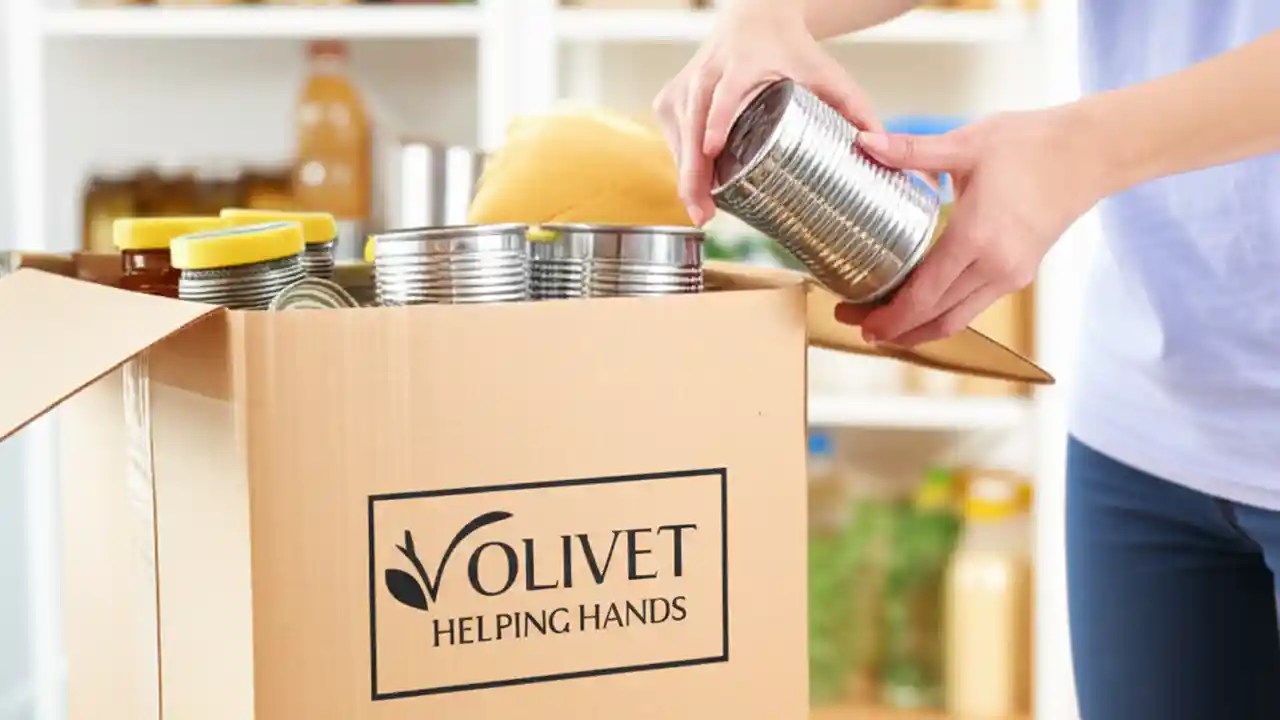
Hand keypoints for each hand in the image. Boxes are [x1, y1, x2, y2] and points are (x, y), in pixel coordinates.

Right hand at [653, 6, 881, 225]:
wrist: (754, 19)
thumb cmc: (790, 50)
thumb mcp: (826, 72)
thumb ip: (854, 107)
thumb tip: (879, 147)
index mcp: (743, 63)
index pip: (724, 94)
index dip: (716, 122)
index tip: (711, 150)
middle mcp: (707, 71)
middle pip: (691, 123)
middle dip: (693, 171)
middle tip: (703, 211)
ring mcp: (684, 84)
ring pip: (678, 135)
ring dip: (686, 175)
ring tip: (701, 210)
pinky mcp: (670, 96)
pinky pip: (673, 136)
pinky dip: (682, 163)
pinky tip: (695, 187)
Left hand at [835, 107, 1103, 346]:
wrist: (1089, 152)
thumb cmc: (1031, 144)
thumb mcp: (966, 144)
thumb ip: (912, 150)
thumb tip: (864, 143)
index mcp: (976, 238)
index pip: (923, 294)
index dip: (889, 315)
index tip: (857, 320)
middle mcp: (995, 266)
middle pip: (935, 317)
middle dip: (894, 328)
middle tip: (856, 323)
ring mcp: (1010, 275)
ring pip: (956, 320)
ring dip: (918, 329)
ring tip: (883, 327)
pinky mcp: (1019, 274)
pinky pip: (972, 307)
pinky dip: (942, 315)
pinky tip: (919, 306)